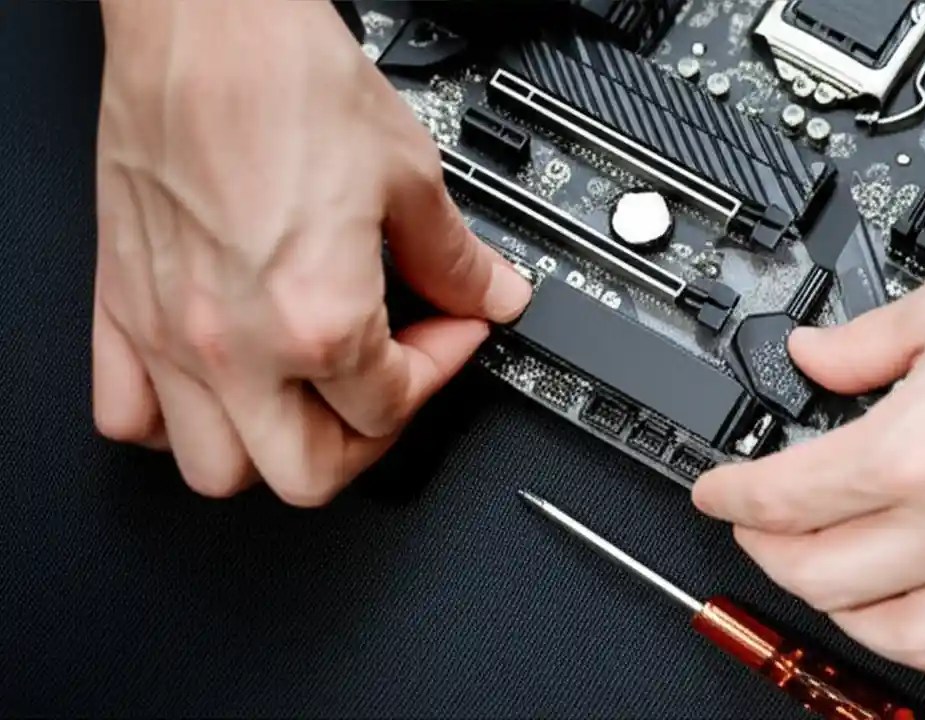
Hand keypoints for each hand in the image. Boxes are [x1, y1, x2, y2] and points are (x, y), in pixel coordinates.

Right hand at [92, 1, 529, 504]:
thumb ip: (458, 260)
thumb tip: (492, 294)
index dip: (443, 369)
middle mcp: (235, 344)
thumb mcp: (409, 178)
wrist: (204, 24)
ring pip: (218, 469)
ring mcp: (169, 335)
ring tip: (313, 395)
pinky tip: (218, 382)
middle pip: (310, 474)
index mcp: (316, 318)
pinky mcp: (120, 310)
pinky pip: (127, 415)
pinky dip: (175, 422)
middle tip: (394, 384)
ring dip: (277, 448)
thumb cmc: (285, 80)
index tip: (452, 330)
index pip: (393, 407)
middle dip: (370, 439)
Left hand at [694, 128, 924, 696]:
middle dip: (773, 554)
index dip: (732, 496)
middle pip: (829, 578)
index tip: (717, 491)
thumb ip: (860, 346)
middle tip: (762, 528)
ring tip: (838, 584)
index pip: (787, 499)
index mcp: (920, 451)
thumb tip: (810, 356)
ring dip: (857, 621)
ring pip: (917, 640)